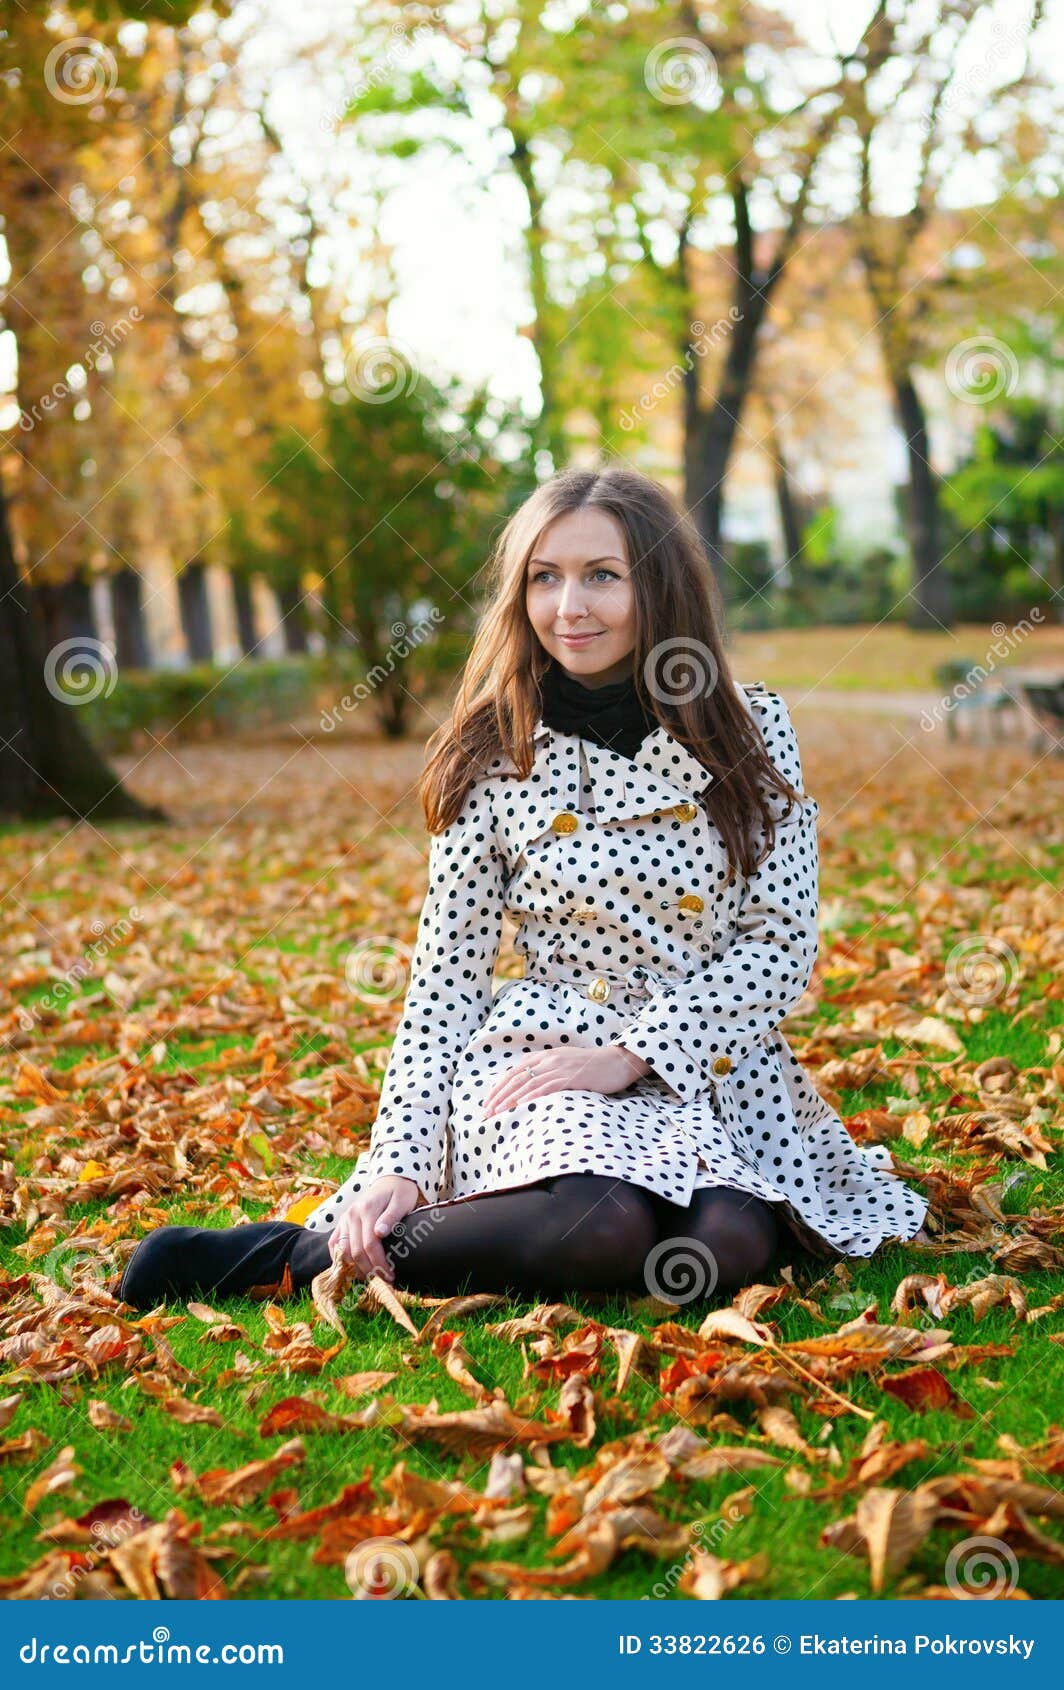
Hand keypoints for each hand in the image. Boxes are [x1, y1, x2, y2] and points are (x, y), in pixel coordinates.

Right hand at [327, 1176, 420, 1281]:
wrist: (390, 1180)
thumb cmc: (400, 1192)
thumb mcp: (402, 1201)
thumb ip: (391, 1217)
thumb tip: (379, 1233)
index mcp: (367, 1210)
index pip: (369, 1244)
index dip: (379, 1263)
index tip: (390, 1275)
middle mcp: (351, 1215)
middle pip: (354, 1251)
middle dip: (369, 1270)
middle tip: (383, 1280)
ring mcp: (344, 1219)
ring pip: (342, 1251)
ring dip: (355, 1268)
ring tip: (371, 1277)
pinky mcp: (341, 1223)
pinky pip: (333, 1244)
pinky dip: (340, 1259)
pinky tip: (352, 1269)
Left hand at [481, 1043, 650, 1121]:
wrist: (617, 1061)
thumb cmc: (592, 1067)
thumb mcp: (565, 1064)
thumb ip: (548, 1071)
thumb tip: (530, 1086)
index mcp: (545, 1056)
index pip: (514, 1071)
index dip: (498, 1087)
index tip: (487, 1102)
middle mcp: (548, 1059)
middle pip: (516, 1078)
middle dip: (498, 1096)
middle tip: (485, 1112)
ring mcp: (559, 1068)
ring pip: (527, 1084)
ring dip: (508, 1099)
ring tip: (495, 1113)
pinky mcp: (570, 1077)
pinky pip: (545, 1088)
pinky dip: (529, 1097)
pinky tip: (518, 1107)